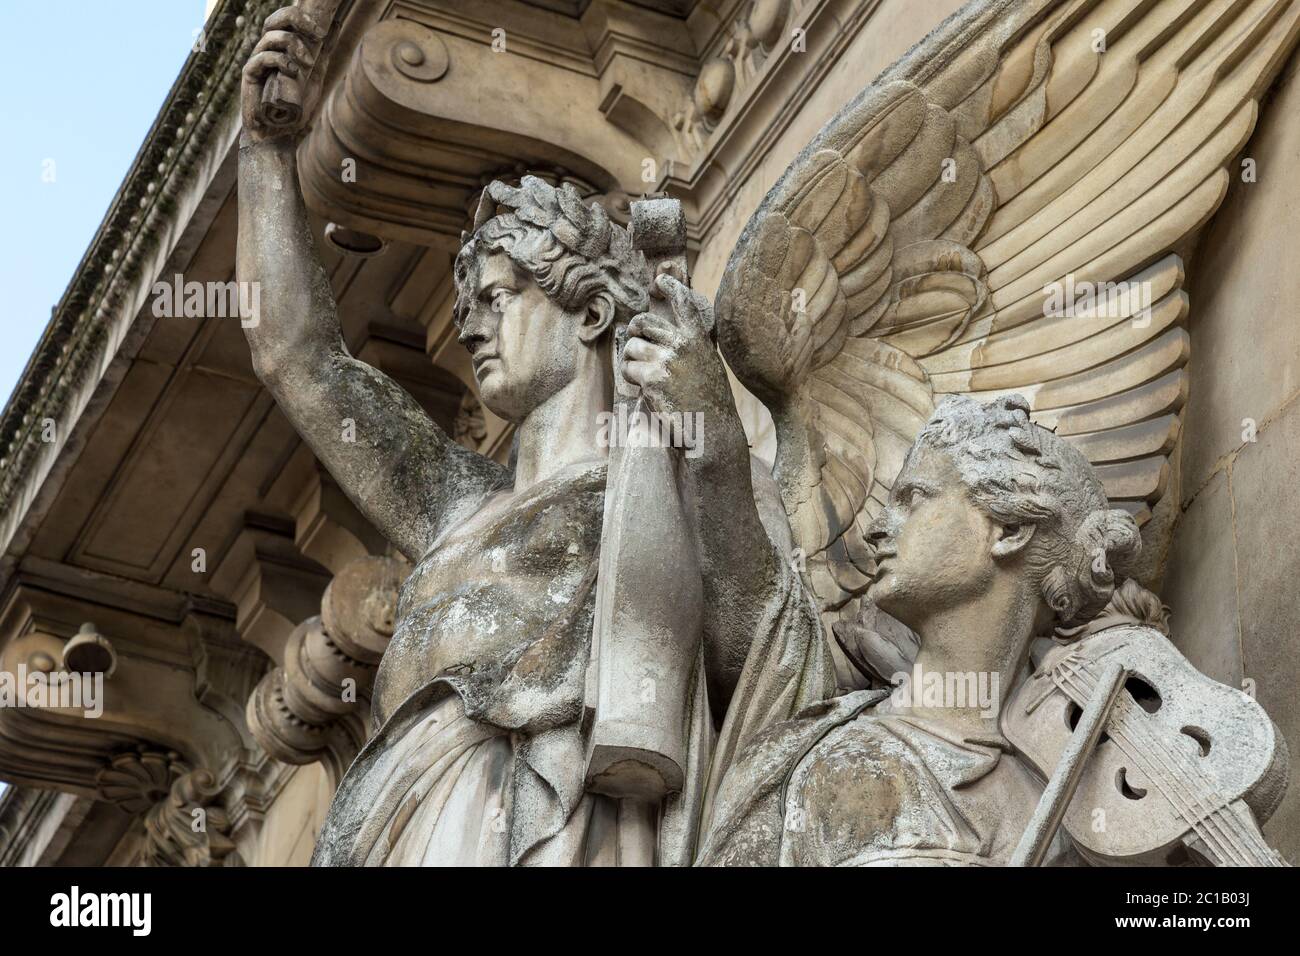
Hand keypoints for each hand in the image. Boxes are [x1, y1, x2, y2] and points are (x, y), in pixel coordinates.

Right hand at [241, 6, 329, 143]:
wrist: (280, 133)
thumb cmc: (295, 107)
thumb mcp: (315, 77)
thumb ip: (322, 55)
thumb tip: (334, 29)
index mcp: (280, 47)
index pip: (285, 20)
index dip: (301, 18)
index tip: (323, 32)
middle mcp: (267, 50)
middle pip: (275, 21)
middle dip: (296, 20)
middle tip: (318, 34)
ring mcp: (257, 61)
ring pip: (270, 37)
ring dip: (293, 45)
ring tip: (308, 63)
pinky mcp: (250, 74)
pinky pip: (262, 58)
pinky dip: (279, 60)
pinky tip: (293, 71)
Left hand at [621, 274, 728, 416]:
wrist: (712, 430)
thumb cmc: (711, 403)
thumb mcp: (708, 365)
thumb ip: (690, 348)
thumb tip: (665, 339)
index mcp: (698, 339)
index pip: (684, 303)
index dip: (670, 287)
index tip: (660, 281)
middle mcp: (682, 344)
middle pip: (643, 322)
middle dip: (634, 330)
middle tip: (635, 340)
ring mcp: (666, 360)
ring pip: (632, 347)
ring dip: (632, 360)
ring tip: (644, 376)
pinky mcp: (652, 378)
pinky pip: (628, 369)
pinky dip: (631, 378)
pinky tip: (644, 389)